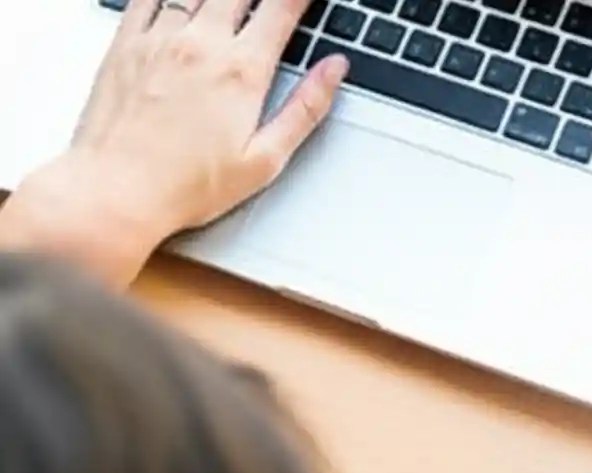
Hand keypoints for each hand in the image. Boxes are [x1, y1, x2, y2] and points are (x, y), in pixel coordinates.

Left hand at [0, 0, 347, 285]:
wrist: (115, 191)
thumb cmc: (187, 186)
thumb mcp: (265, 159)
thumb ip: (305, 108)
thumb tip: (334, 70)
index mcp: (242, 72)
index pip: (281, 9)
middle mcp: (201, 45)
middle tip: (269, 4)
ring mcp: (159, 40)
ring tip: (230, 7)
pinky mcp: (125, 45)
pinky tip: (180, 3)